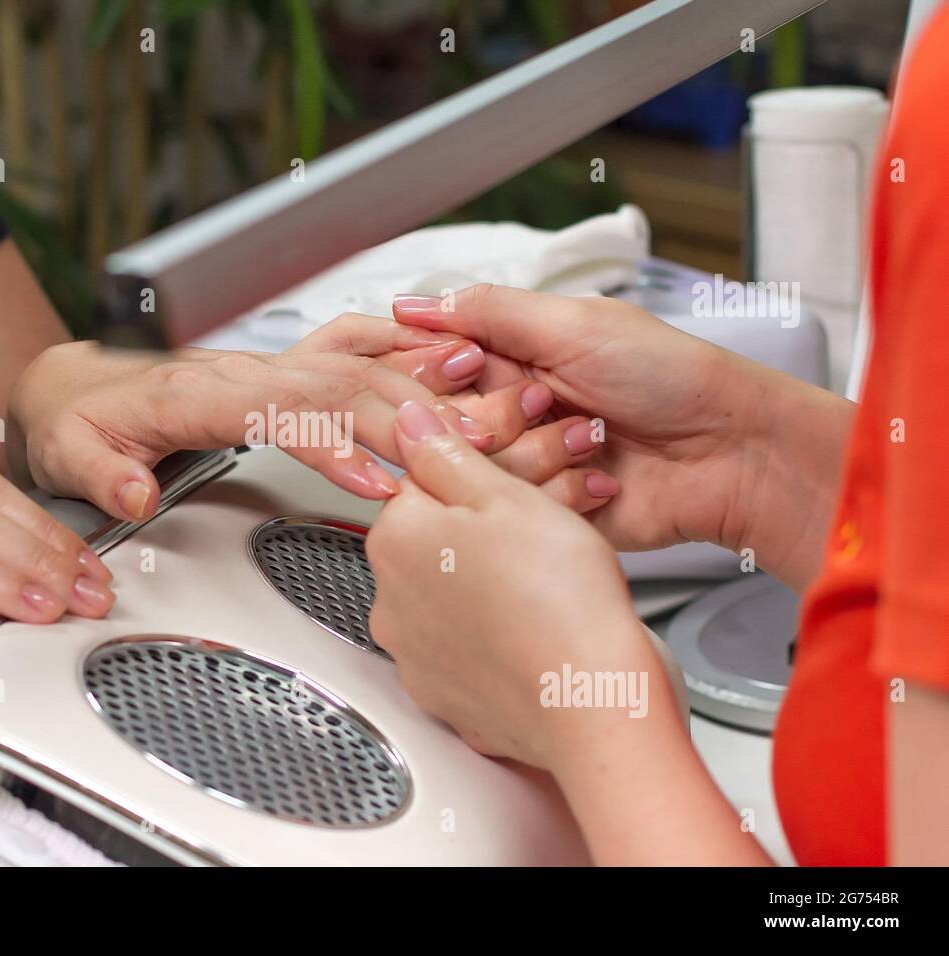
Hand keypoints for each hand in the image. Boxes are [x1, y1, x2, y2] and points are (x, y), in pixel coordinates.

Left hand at [8, 321, 495, 518]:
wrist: (76, 385)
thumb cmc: (80, 418)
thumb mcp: (71, 454)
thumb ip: (105, 474)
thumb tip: (136, 491)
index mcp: (197, 391)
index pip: (279, 413)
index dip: (334, 448)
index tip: (377, 483)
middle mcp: (244, 371)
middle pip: (338, 386)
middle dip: (404, 420)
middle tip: (461, 456)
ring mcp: (267, 365)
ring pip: (356, 365)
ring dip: (418, 388)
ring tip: (481, 412)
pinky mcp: (282, 370)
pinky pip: (352, 349)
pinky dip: (404, 354)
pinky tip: (451, 360)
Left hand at [366, 401, 676, 770]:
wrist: (591, 702)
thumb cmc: (560, 600)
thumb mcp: (509, 496)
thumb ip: (447, 453)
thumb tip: (408, 421)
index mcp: (395, 539)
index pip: (420, 486)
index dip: (478, 483)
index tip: (515, 495)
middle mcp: (388, 600)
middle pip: (431, 544)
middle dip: (479, 535)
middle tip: (538, 541)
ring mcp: (412, 655)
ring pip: (447, 597)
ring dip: (486, 587)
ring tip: (542, 589)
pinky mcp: (442, 696)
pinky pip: (464, 650)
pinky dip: (492, 640)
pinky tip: (532, 632)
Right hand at [392, 286, 851, 583]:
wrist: (731, 453)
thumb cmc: (669, 377)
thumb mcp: (574, 324)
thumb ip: (486, 312)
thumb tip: (410, 304)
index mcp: (512, 355)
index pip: (432, 364)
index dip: (435, 371)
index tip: (466, 369)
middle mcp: (510, 408)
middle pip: (446, 422)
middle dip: (495, 415)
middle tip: (545, 403)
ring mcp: (527, 462)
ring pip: (477, 470)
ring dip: (537, 454)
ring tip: (593, 438)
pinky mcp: (545, 511)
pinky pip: (513, 511)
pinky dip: (559, 493)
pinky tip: (602, 478)